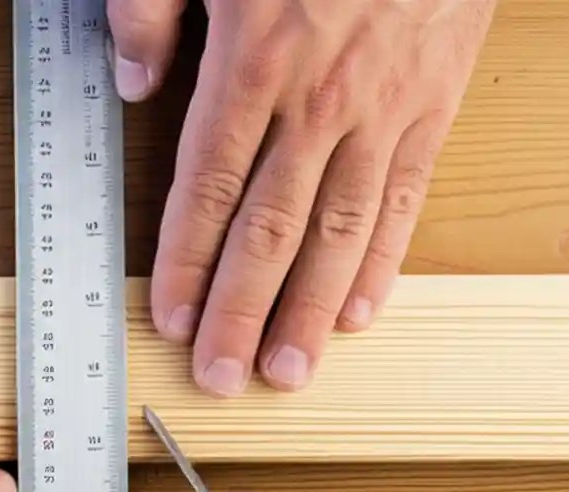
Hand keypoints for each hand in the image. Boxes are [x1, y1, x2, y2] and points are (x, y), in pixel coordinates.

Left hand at [109, 0, 495, 395]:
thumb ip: (154, 6)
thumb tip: (134, 81)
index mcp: (255, 61)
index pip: (209, 188)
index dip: (188, 263)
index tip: (171, 320)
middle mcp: (319, 101)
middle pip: (270, 229)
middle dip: (242, 311)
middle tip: (222, 377)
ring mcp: (384, 110)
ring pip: (340, 230)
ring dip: (310, 308)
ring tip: (288, 371)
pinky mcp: (433, 106)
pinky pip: (406, 199)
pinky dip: (382, 260)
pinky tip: (359, 311)